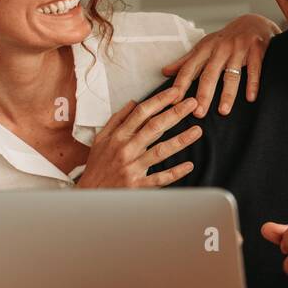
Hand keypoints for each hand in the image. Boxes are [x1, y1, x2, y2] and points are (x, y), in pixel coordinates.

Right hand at [75, 86, 201, 188]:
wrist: (89, 194)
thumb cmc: (98, 165)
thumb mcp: (101, 138)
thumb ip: (117, 119)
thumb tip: (134, 102)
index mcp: (118, 136)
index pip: (141, 113)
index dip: (159, 101)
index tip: (175, 92)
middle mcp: (125, 150)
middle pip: (154, 127)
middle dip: (174, 113)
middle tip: (191, 103)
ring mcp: (132, 168)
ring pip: (160, 151)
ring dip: (180, 140)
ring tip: (197, 131)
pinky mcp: (137, 185)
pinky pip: (159, 178)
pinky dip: (175, 172)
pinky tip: (189, 165)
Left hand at [161, 13, 278, 117]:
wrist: (253, 23)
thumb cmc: (225, 38)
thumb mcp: (205, 46)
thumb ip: (186, 61)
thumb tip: (165, 72)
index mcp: (205, 49)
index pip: (189, 68)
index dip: (181, 84)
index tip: (174, 101)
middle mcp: (220, 49)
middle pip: (209, 75)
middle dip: (203, 95)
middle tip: (198, 113)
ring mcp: (238, 49)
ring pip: (231, 75)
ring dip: (227, 94)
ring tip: (223, 111)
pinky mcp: (256, 51)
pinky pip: (253, 70)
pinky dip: (252, 84)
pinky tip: (250, 98)